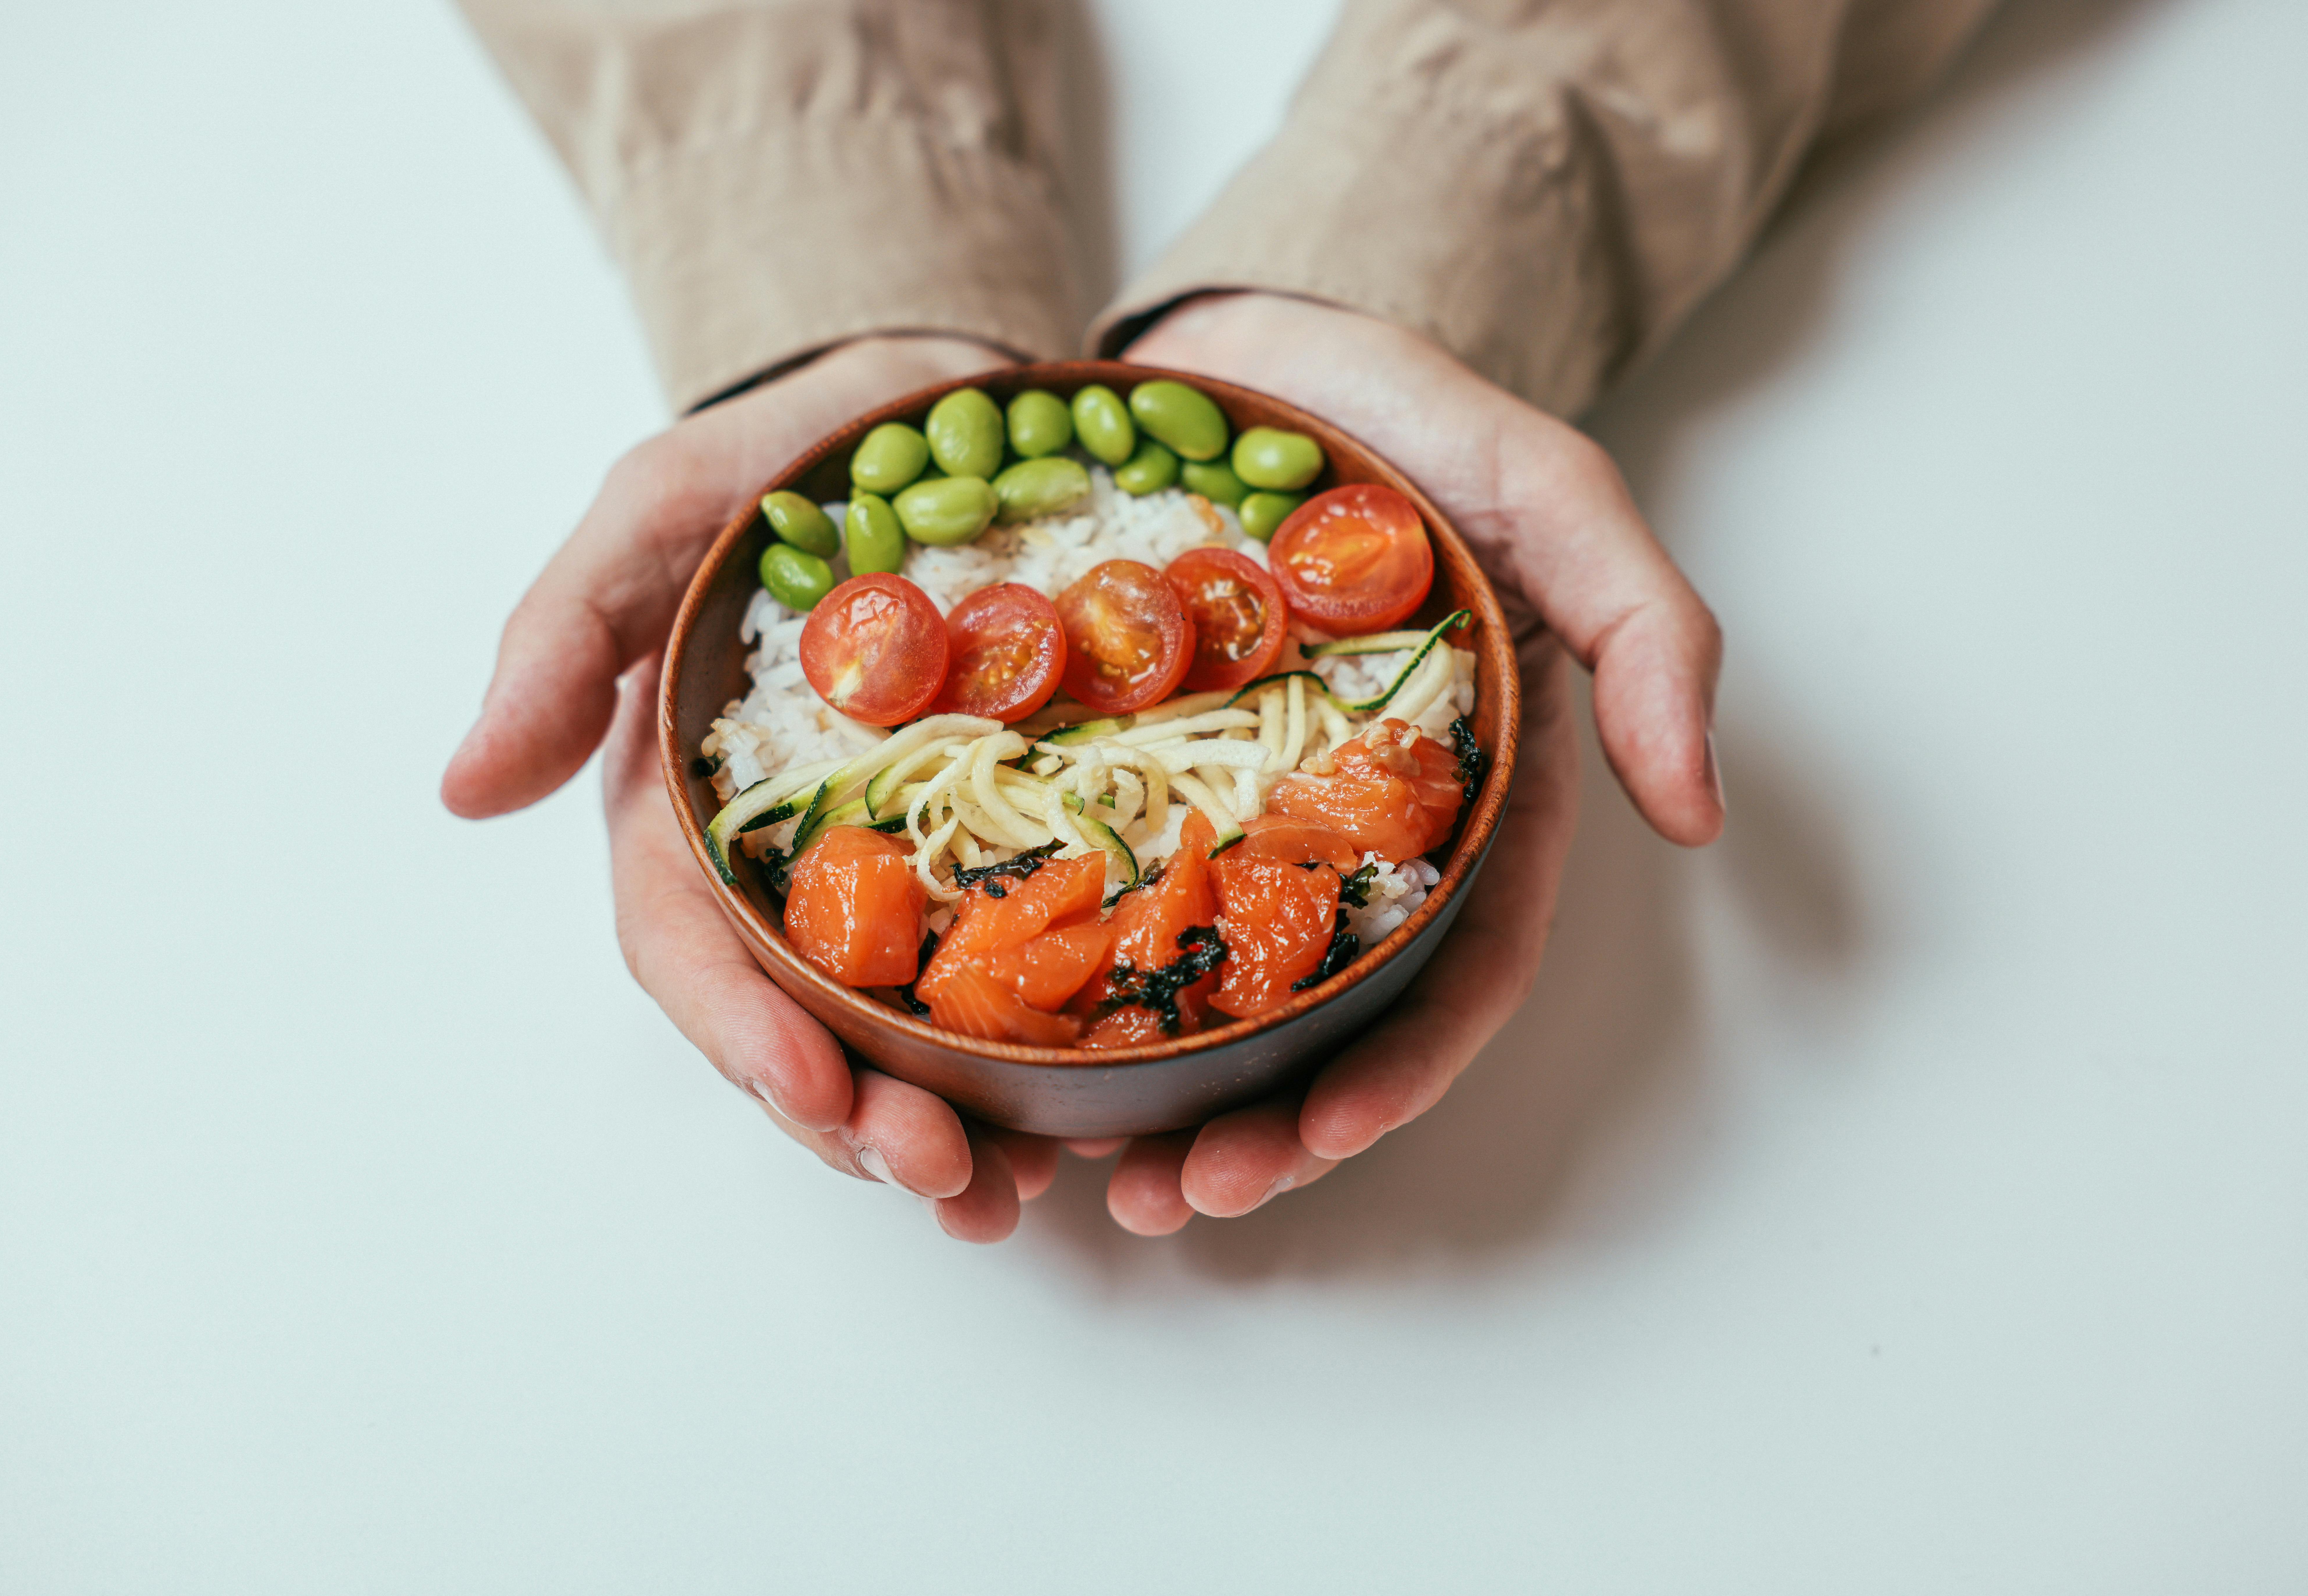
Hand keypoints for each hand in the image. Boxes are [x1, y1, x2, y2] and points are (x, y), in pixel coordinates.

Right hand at [442, 336, 1062, 1241]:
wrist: (938, 411)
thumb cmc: (781, 458)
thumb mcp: (662, 508)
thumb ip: (565, 633)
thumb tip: (464, 788)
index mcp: (688, 810)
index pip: (688, 953)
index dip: (739, 1034)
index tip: (812, 1095)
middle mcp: (781, 864)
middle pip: (796, 1024)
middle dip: (857, 1116)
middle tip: (945, 1176)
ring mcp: (892, 868)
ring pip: (897, 1034)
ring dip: (947, 1129)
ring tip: (1012, 1192)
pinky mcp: (998, 852)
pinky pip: (1007, 976)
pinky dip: (1037, 1060)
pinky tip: (1088, 1121)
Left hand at [1105, 292, 1723, 1233]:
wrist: (1256, 341)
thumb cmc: (1416, 416)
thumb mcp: (1555, 495)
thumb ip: (1647, 634)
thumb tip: (1696, 812)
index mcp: (1457, 798)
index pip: (1450, 975)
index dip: (1394, 1075)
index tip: (1316, 1141)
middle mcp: (1344, 822)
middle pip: (1318, 1016)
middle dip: (1260, 1126)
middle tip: (1175, 1197)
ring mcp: (1228, 799)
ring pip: (1203, 985)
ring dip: (1153, 1097)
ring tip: (1081, 1171)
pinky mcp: (1120, 761)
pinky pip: (1089, 891)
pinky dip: (1063, 981)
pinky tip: (1011, 1047)